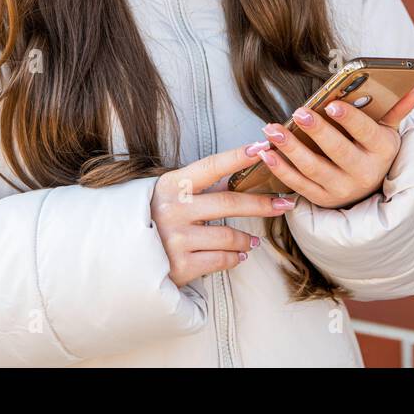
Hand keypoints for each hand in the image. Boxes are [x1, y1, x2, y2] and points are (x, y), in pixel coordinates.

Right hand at [151, 140, 297, 287]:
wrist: (127, 257)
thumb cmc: (157, 219)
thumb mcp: (173, 195)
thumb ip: (204, 186)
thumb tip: (244, 168)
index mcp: (172, 185)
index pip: (211, 166)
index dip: (238, 156)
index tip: (262, 147)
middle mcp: (173, 209)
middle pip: (229, 202)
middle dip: (262, 203)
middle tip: (285, 203)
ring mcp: (176, 239)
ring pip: (229, 236)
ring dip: (247, 239)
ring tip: (253, 240)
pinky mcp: (181, 266)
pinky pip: (222, 260)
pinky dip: (235, 258)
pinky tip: (239, 255)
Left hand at [257, 82, 413, 208]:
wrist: (369, 189)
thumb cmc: (374, 147)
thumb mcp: (389, 127)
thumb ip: (401, 105)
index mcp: (382, 150)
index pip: (366, 133)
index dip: (350, 119)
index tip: (333, 104)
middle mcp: (364, 173)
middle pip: (337, 151)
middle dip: (317, 131)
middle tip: (298, 112)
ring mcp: (341, 189)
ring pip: (313, 169)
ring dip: (290, 148)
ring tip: (272, 129)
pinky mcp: (321, 199)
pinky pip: (297, 185)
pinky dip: (280, 169)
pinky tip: (265, 152)